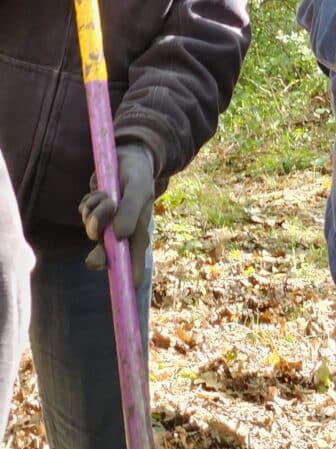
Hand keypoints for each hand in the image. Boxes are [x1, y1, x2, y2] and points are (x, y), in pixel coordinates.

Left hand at [79, 144, 154, 288]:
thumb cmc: (138, 175)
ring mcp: (106, 223)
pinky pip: (84, 214)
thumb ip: (131, 211)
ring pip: (91, 230)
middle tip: (93, 260)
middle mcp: (122, 232)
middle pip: (106, 256)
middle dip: (98, 255)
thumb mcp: (139, 189)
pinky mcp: (94, 212)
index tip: (126, 291)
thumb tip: (119, 236)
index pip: (134, 261)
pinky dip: (88, 203)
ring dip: (94, 213)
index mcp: (138, 232)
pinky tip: (100, 192)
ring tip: (108, 197)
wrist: (126, 156)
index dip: (129, 277)